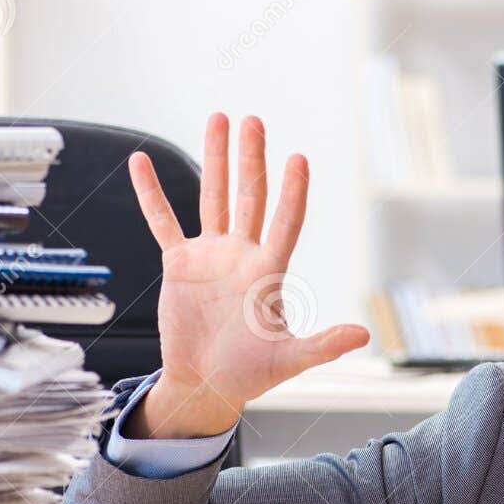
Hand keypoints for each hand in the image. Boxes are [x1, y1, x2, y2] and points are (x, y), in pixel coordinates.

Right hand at [126, 113, 368, 439]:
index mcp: (269, 271)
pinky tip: (141, 162)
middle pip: (249, 196)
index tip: (299, 158)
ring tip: (219, 118)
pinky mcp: (179, 263)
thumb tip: (362, 334)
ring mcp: (211, 255)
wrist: (207, 384)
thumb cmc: (250, 373)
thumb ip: (323, 344)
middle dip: (251, 158)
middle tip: (254, 120)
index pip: (286, 222)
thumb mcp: (289, 359)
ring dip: (214, 159)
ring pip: (212, 197)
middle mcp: (243, 254)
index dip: (293, 193)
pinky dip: (151, 194)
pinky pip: (163, 221)